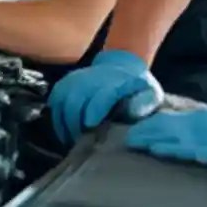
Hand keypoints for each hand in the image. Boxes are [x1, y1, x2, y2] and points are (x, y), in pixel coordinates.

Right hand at [48, 49, 163, 144]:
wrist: (123, 65)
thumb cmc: (138, 87)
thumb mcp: (151, 93)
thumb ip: (145, 103)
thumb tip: (132, 112)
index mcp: (116, 81)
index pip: (101, 94)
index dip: (94, 109)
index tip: (91, 125)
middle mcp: (93, 77)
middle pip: (76, 98)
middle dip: (75, 121)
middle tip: (81, 141)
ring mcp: (77, 78)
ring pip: (62, 98)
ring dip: (63, 121)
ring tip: (71, 139)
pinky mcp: (67, 82)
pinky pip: (55, 98)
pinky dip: (56, 115)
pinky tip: (64, 130)